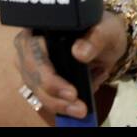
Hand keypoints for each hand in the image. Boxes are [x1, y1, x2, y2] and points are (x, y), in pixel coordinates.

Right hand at [14, 14, 128, 118]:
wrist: (106, 42)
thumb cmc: (103, 30)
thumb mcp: (105, 30)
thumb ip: (95, 38)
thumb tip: (79, 53)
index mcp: (41, 25)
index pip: (31, 47)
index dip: (45, 71)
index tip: (71, 91)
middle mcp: (30, 42)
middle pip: (30, 70)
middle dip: (52, 93)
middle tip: (79, 107)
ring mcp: (33, 61)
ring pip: (34, 85)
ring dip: (55, 103)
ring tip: (80, 111)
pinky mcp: (41, 77)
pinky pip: (43, 93)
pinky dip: (59, 104)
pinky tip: (77, 107)